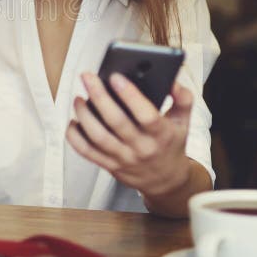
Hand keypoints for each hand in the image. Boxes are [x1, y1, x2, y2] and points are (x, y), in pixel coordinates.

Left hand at [65, 72, 192, 196]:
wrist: (166, 180)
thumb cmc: (171, 142)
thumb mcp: (183, 120)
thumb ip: (182, 97)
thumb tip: (170, 79)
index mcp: (162, 134)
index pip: (146, 115)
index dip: (130, 95)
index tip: (115, 76)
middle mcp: (142, 147)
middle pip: (117, 122)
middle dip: (99, 96)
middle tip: (87, 77)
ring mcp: (124, 158)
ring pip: (98, 137)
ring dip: (84, 115)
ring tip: (78, 98)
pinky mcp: (109, 166)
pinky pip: (87, 152)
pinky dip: (75, 137)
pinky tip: (73, 121)